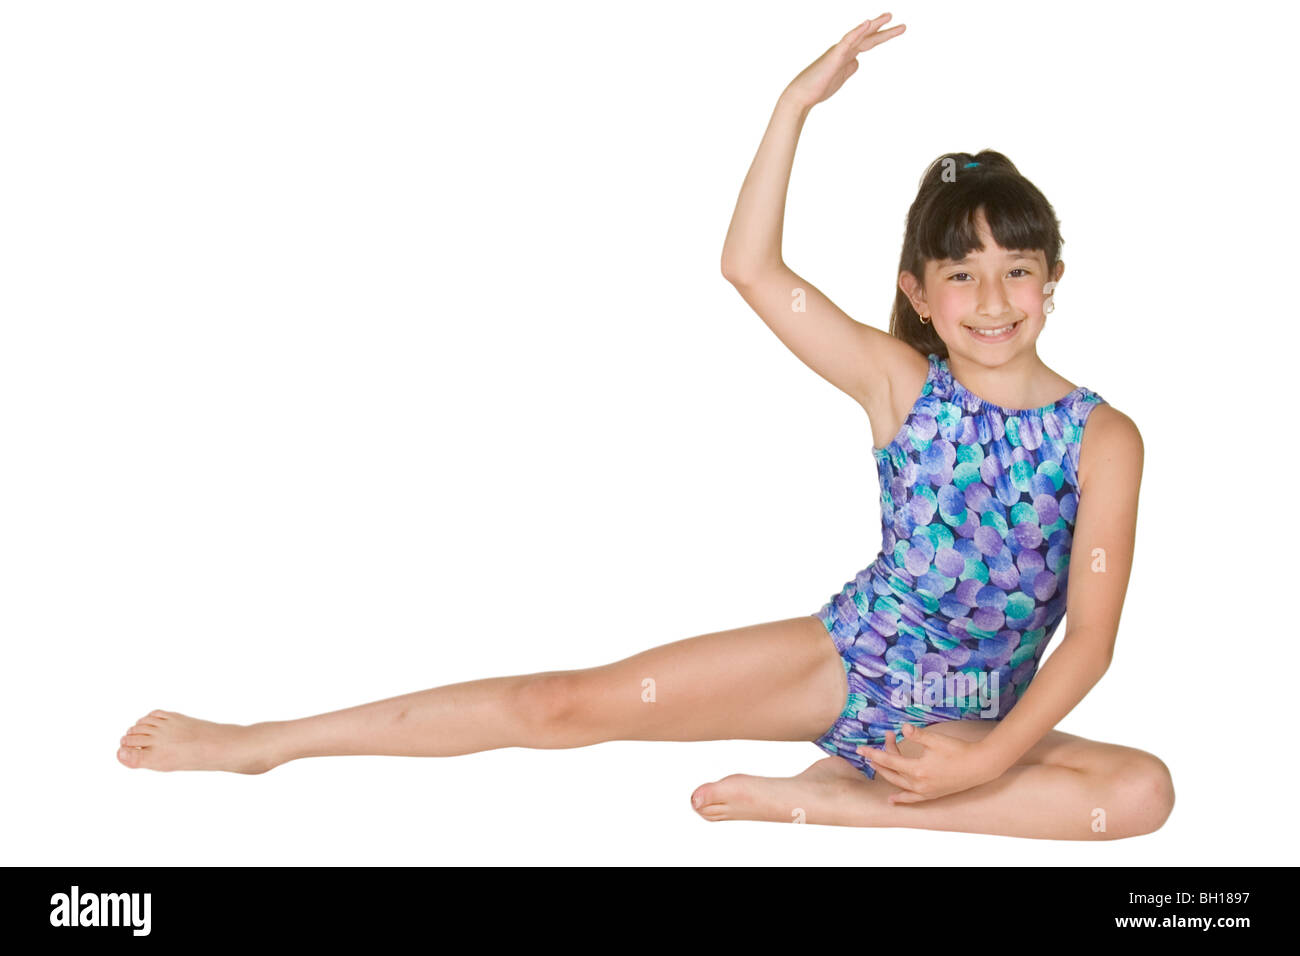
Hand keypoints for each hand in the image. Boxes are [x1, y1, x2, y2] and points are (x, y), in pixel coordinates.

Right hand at [783, 13, 905, 110]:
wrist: (802, 95)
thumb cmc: (818, 87)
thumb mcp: (840, 78)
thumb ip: (849, 69)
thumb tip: (857, 62)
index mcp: (846, 56)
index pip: (867, 43)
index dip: (881, 36)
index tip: (894, 30)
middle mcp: (843, 51)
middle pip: (867, 37)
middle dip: (884, 30)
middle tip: (902, 25)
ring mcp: (839, 52)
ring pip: (860, 36)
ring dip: (875, 26)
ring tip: (889, 17)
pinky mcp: (834, 57)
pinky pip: (847, 41)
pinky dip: (857, 31)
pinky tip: (867, 23)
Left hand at [858, 722, 997, 803]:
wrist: (979, 766)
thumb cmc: (958, 751)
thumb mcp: (936, 740)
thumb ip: (917, 735)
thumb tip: (902, 727)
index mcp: (917, 769)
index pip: (888, 760)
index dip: (872, 753)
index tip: (859, 748)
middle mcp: (918, 783)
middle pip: (891, 771)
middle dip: (880, 758)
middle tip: (883, 741)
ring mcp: (924, 791)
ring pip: (898, 783)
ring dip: (886, 772)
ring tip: (878, 763)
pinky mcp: (932, 794)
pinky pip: (911, 798)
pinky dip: (900, 798)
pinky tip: (891, 800)